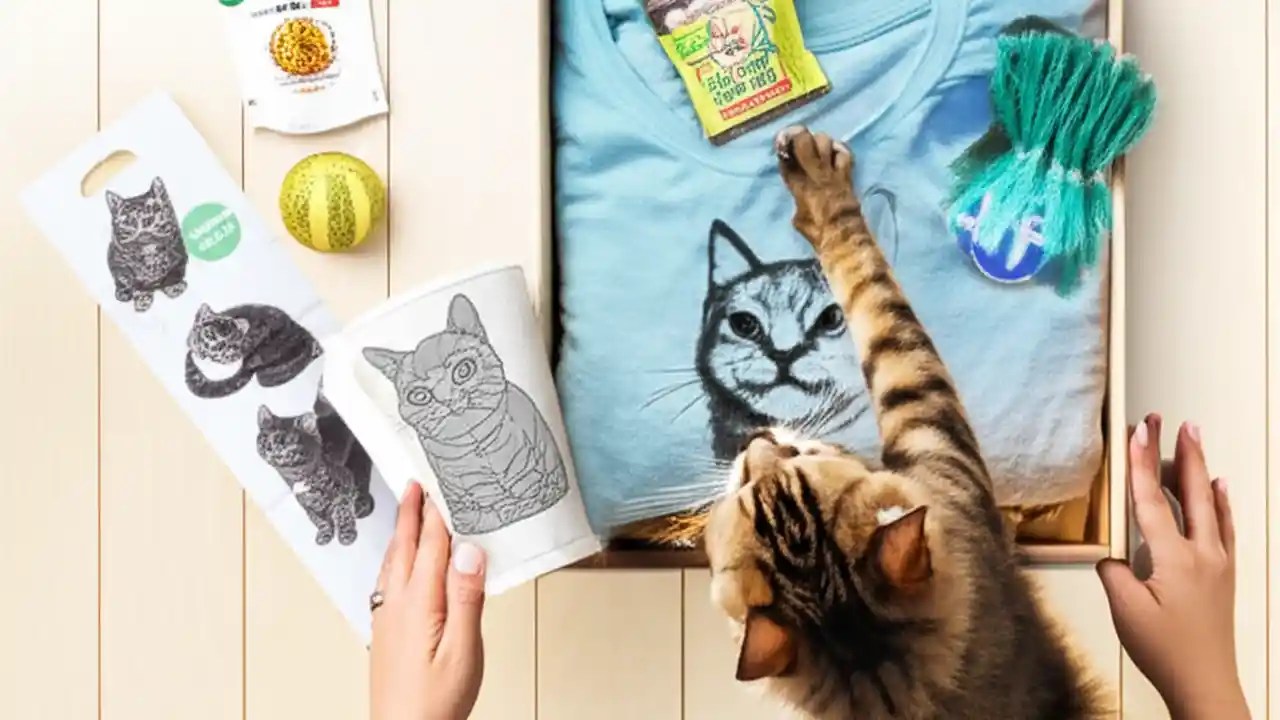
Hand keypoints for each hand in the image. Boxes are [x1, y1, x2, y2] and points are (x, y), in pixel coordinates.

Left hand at [371, 482, 487, 719]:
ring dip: (401, 534)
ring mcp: (388, 619)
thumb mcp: (463, 650)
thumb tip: (469, 550)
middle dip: (411, 513)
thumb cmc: (434, 703)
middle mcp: (398, 606)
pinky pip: (388, 582)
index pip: (432, 546)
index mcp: (419, 603)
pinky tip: (399, 566)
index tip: (441, 485)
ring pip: (393, 564)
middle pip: (405, 548)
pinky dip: (396, 560)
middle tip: (414, 484)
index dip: (437, 513)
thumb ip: (466, 598)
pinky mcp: (386, 633)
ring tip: (406, 514)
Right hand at [1096, 415, 1248, 719]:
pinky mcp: (1223, 574)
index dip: (1142, 463)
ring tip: (1194, 440)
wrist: (1204, 682)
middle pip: (1191, 491)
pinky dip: (1222, 501)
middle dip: (1180, 452)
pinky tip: (1220, 487)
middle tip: (1173, 422)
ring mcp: (1218, 562)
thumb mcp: (1126, 610)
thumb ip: (1114, 573)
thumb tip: (1112, 556)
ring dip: (1201, 469)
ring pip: (1211, 504)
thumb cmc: (1166, 650)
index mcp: (1174, 558)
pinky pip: (1225, 526)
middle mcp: (1202, 554)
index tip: (1139, 432)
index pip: (1153, 500)